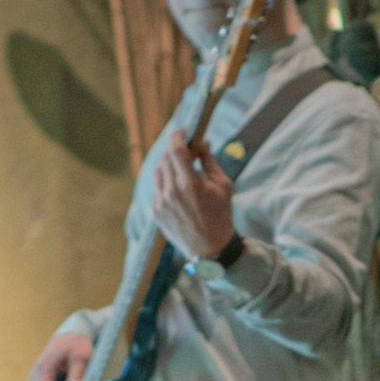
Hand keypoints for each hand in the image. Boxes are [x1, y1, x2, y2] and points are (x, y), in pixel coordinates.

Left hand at [152, 136, 238, 262]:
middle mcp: (172, 192)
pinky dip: (166, 182)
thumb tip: (202, 142)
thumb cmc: (221, 215)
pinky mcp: (156, 212)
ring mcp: (161, 203)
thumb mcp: (223, 185)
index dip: (177, 136)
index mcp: (190, 184)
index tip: (182, 131)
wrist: (210, 249)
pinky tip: (178, 188)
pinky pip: (158, 189)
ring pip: (158, 172)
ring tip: (181, 167)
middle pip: (165, 158)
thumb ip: (209, 161)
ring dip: (168, 164)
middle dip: (174, 149)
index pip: (176, 149)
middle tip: (185, 148)